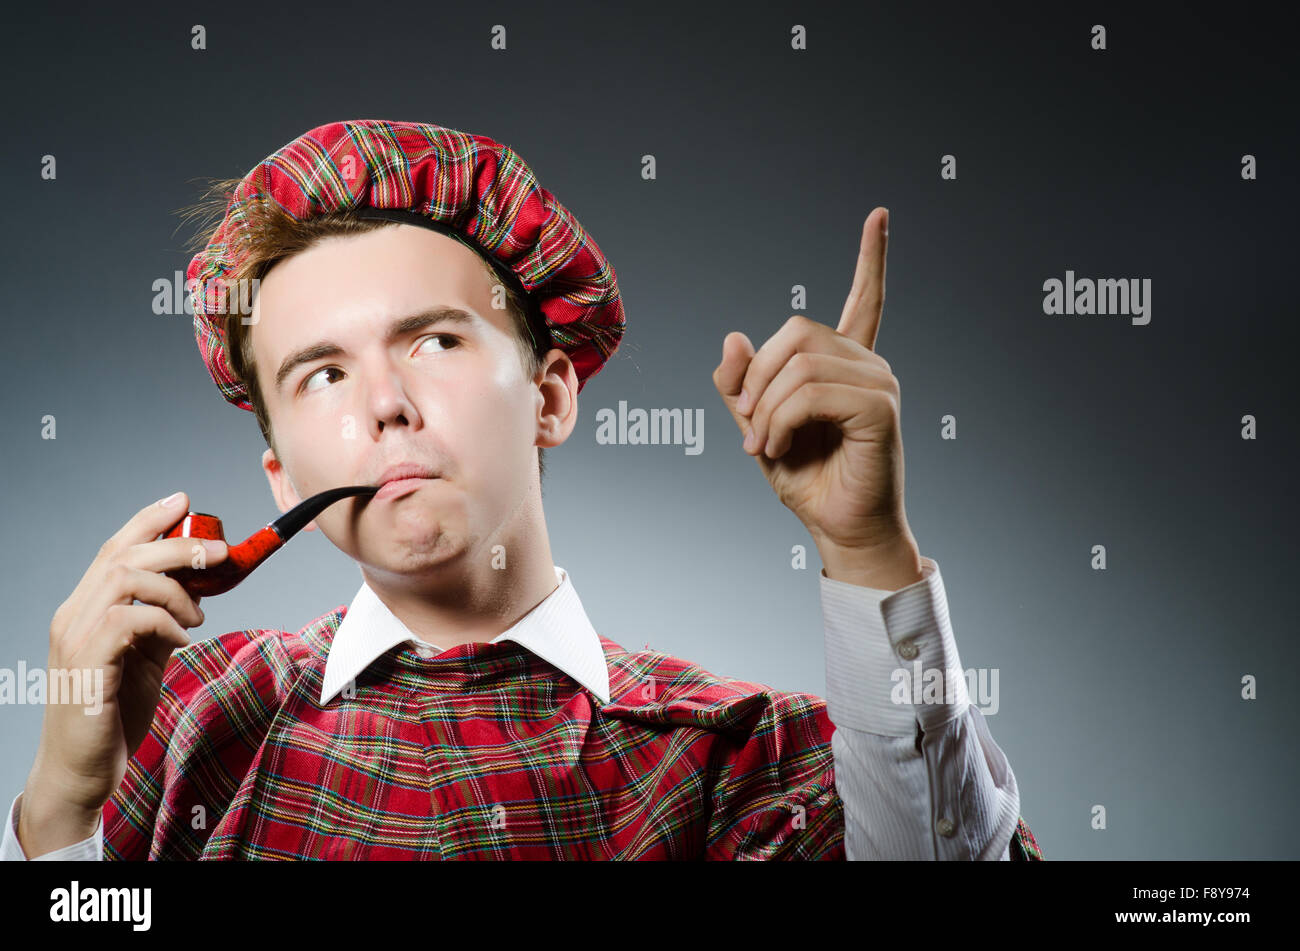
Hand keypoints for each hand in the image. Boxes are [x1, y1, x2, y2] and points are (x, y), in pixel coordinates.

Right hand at [19, 492, 225, 856]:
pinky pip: (130, 620)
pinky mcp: (87, 663)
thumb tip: (194, 595)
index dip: (149, 519)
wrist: (81, 770)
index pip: (114, 548)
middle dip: (178, 544)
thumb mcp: (143, 658)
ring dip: (176, 588)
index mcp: (85, 608)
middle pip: (124, 554)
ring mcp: (75, 637)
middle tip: (220, 553)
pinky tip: (182, 640)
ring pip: (126, 578)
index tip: (184, 500)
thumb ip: (160, 623)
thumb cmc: (111, 715)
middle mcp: (74, 614)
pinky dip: (165, 622)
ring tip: (198, 615)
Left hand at [713, 208, 917, 567]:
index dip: (872, 258)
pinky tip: (781, 447)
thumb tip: (734, 336)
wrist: (838, 528)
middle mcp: (868, 365)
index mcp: (845, 365)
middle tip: (751, 431)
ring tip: (766, 446)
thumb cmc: (806, 480)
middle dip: (757, 381)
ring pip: (799, 366)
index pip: (865, 299)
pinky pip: (812, 392)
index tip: (880, 214)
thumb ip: (741, 384)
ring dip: (766, 411)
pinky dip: (782, 421)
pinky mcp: (881, 408)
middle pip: (797, 333)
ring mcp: (880, 383)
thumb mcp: (756, 425)